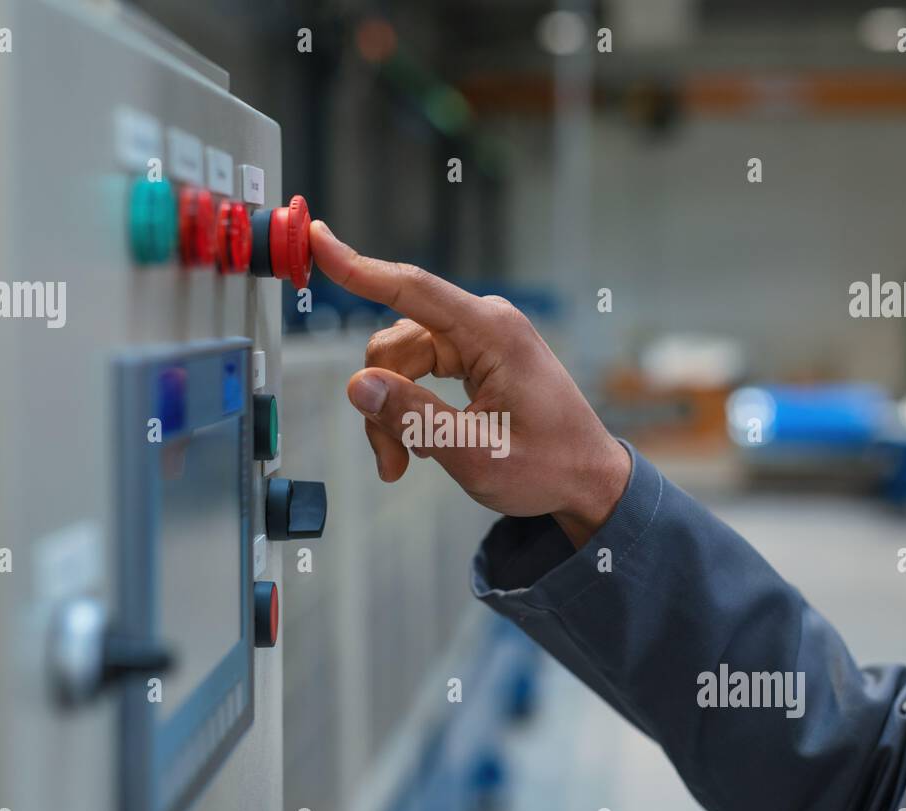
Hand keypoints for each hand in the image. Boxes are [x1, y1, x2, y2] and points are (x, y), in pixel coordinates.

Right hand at [310, 221, 630, 547]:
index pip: (412, 288)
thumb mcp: (477, 454)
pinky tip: (419, 445)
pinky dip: (409, 408)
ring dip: (393, 414)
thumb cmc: (550, 466)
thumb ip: (415, 417)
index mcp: (493, 333)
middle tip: (392, 462)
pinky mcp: (474, 355)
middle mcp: (485, 324)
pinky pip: (419, 371)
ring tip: (405, 462)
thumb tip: (359, 385)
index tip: (317, 237)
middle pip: (395, 344)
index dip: (358, 266)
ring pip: (400, 363)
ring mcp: (479, 338)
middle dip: (381, 402)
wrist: (588, 479)